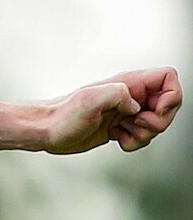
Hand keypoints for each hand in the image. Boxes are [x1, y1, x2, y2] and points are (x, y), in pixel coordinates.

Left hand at [42, 68, 180, 154]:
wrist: (47, 131)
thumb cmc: (64, 115)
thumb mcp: (90, 100)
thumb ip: (118, 94)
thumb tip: (137, 106)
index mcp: (130, 83)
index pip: (169, 77)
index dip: (172, 96)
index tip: (154, 110)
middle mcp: (132, 96)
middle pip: (169, 105)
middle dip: (158, 121)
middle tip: (134, 124)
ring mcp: (127, 112)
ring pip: (157, 125)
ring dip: (144, 134)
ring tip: (119, 131)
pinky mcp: (121, 128)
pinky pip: (143, 137)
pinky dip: (133, 142)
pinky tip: (114, 138)